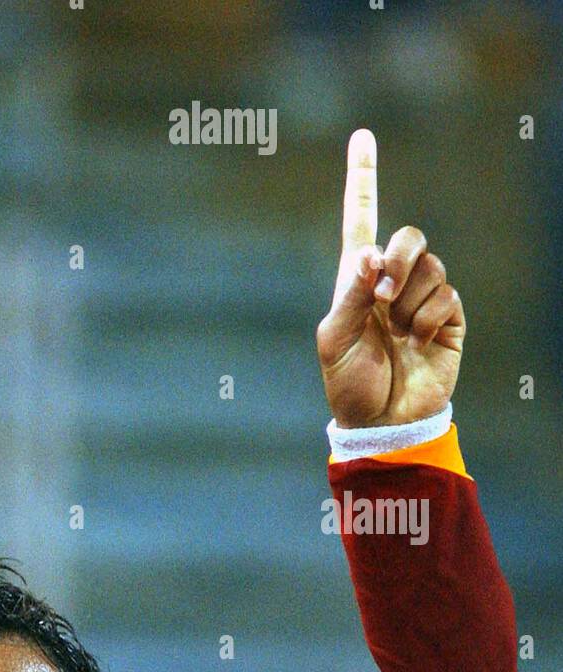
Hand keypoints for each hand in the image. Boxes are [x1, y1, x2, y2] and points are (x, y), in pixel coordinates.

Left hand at [316, 129, 464, 428]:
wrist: (383, 422)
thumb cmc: (349, 386)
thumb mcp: (336, 342)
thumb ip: (350, 296)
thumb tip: (370, 253)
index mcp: (355, 283)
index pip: (361, 221)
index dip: (363, 180)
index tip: (362, 136)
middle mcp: (390, 283)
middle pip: (407, 237)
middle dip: (398, 260)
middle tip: (382, 298)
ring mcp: (421, 299)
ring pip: (430, 265)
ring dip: (410, 297)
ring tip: (398, 332)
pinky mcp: (448, 317)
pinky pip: (446, 294)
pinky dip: (428, 318)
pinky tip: (419, 342)